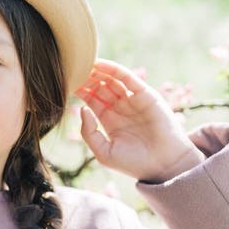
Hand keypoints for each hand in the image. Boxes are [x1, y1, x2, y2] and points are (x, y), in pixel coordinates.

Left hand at [77, 59, 204, 181]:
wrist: (162, 165)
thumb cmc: (133, 163)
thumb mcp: (103, 152)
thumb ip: (88, 133)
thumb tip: (82, 109)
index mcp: (110, 120)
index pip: (92, 100)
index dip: (81, 91)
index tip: (67, 83)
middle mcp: (121, 108)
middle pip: (101, 87)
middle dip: (87, 78)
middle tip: (72, 69)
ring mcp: (133, 100)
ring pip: (112, 80)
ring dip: (98, 71)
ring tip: (82, 63)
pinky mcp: (145, 95)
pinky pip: (128, 78)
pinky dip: (114, 70)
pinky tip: (100, 64)